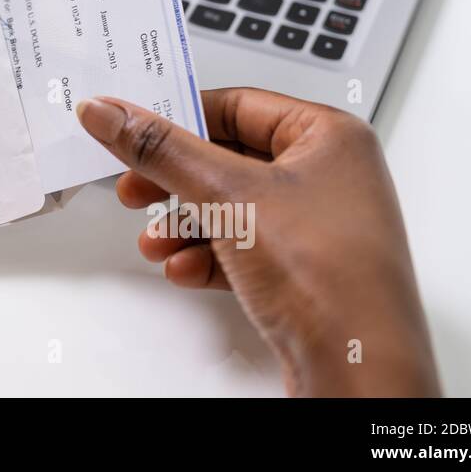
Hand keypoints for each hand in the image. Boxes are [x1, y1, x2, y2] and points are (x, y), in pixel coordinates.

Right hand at [76, 88, 439, 396]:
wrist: (359, 366)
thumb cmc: (330, 275)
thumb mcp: (226, 194)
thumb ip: (160, 149)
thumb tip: (112, 112)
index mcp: (329, 136)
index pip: (237, 105)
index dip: (180, 118)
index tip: (134, 128)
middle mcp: (330, 176)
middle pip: (228, 160)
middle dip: (176, 182)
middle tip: (136, 189)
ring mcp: (320, 225)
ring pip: (233, 208)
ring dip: (186, 225)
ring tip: (156, 241)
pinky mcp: (306, 270)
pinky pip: (245, 248)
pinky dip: (209, 257)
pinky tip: (185, 270)